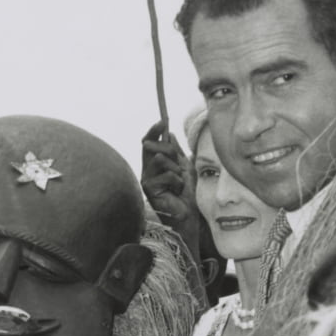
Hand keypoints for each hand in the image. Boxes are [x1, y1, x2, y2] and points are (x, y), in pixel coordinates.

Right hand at [141, 121, 201, 260]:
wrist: (189, 214)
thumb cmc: (187, 194)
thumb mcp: (184, 167)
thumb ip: (176, 152)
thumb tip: (169, 133)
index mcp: (153, 164)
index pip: (148, 142)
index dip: (153, 131)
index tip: (162, 120)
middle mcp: (146, 170)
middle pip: (152, 146)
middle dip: (170, 151)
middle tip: (179, 166)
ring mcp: (146, 179)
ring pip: (161, 159)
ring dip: (176, 170)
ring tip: (178, 184)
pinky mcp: (149, 189)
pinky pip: (167, 174)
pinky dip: (177, 182)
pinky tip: (177, 192)